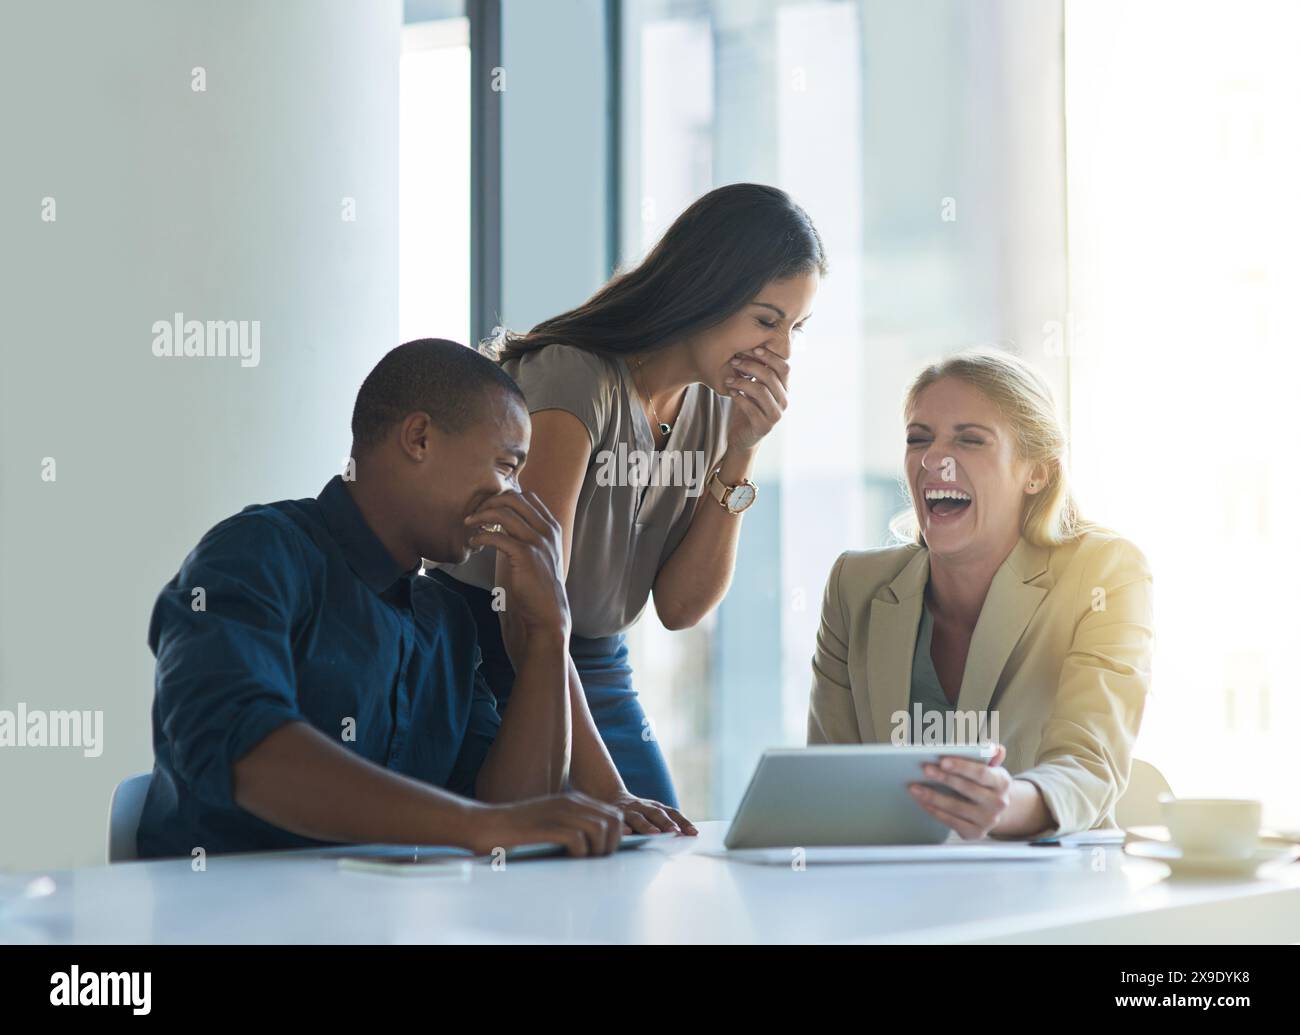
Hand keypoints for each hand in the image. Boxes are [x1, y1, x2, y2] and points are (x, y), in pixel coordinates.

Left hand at [466, 491, 569, 640]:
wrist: (547, 611)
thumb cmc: (537, 584)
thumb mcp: (536, 553)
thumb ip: (524, 535)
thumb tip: (500, 520)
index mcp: (551, 527)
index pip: (528, 496)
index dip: (504, 496)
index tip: (487, 507)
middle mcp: (547, 530)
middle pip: (515, 499)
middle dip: (490, 502)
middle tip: (475, 513)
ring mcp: (538, 542)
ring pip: (504, 513)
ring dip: (481, 516)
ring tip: (469, 524)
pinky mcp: (526, 555)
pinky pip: (497, 536)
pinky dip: (481, 536)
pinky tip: (474, 542)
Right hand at [469, 791, 623, 856]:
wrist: (483, 825)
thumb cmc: (515, 833)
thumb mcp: (550, 824)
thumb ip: (574, 829)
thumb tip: (600, 848)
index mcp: (573, 801)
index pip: (614, 815)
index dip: (615, 837)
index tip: (602, 854)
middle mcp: (570, 803)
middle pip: (614, 821)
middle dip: (611, 844)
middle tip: (595, 860)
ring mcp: (558, 813)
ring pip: (600, 829)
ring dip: (597, 849)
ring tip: (583, 860)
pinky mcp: (545, 826)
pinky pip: (578, 839)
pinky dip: (579, 853)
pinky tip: (566, 858)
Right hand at [612, 792, 697, 835]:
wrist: (611, 797)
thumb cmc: (637, 813)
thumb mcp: (650, 814)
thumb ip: (663, 824)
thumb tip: (683, 839)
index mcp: (656, 807)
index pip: (672, 813)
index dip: (683, 822)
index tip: (694, 833)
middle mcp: (643, 806)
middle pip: (657, 814)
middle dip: (667, 823)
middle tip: (676, 833)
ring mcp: (629, 810)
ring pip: (638, 818)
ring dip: (647, 826)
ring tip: (655, 834)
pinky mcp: (615, 815)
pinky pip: (619, 822)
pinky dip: (624, 828)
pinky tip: (627, 834)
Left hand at [724, 346, 788, 452]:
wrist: (743, 437)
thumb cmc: (748, 408)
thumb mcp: (754, 388)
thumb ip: (758, 372)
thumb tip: (752, 344)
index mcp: (784, 389)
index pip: (784, 367)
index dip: (770, 356)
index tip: (753, 348)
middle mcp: (784, 401)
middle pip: (770, 376)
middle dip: (751, 365)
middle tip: (734, 361)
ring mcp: (775, 415)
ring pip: (760, 390)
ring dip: (742, 381)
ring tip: (728, 379)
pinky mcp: (763, 426)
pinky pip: (751, 407)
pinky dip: (739, 398)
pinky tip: (731, 393)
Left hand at [907, 744, 1011, 839]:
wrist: (992, 809)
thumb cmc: (984, 783)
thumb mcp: (989, 768)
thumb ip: (987, 756)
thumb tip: (995, 748)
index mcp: (1002, 782)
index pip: (982, 773)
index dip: (961, 767)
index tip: (942, 760)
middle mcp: (998, 803)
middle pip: (967, 789)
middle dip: (944, 778)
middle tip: (924, 769)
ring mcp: (988, 820)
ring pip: (956, 807)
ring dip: (932, 796)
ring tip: (914, 787)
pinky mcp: (975, 833)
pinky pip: (951, 821)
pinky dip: (934, 811)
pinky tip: (922, 801)